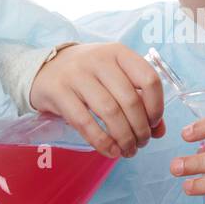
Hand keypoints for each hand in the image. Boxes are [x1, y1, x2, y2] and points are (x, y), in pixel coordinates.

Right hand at [28, 42, 165, 158]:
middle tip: (142, 143)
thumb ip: (140, 100)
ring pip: (109, 113)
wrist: (45, 68)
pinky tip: (111, 151)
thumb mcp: (115, 78)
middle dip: (140, 129)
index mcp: (118, 52)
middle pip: (130, 100)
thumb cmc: (89, 75)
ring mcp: (77, 75)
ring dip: (124, 138)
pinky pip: (85, 122)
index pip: (149, 79)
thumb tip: (159, 131)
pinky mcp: (59, 92)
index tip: (154, 124)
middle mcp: (99, 60)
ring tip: (129, 150)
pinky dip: (102, 141)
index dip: (156, 106)